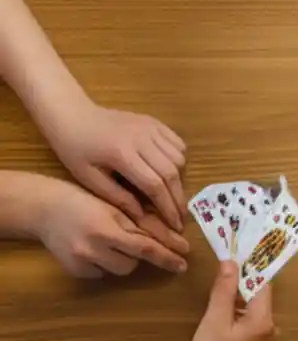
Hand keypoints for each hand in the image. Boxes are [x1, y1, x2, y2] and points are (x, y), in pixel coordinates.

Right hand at [32, 175, 187, 277]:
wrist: (45, 209)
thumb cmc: (85, 202)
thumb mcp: (115, 208)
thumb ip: (141, 225)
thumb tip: (173, 241)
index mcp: (106, 230)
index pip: (145, 248)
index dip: (166, 257)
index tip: (183, 263)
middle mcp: (92, 250)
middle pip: (133, 264)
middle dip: (139, 253)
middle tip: (133, 239)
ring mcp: (80, 263)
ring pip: (119, 270)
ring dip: (124, 259)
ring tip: (112, 241)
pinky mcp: (74, 271)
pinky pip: (102, 274)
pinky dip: (106, 263)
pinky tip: (97, 248)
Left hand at [44, 101, 186, 231]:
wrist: (73, 115)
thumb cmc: (75, 149)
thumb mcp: (88, 178)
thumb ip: (117, 197)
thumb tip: (142, 215)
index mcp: (121, 154)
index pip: (154, 185)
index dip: (167, 207)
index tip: (174, 225)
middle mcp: (141, 139)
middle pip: (171, 173)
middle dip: (178, 198)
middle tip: (180, 216)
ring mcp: (151, 128)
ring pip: (178, 158)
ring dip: (179, 178)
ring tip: (171, 193)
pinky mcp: (155, 122)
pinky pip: (178, 143)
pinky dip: (179, 159)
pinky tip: (169, 169)